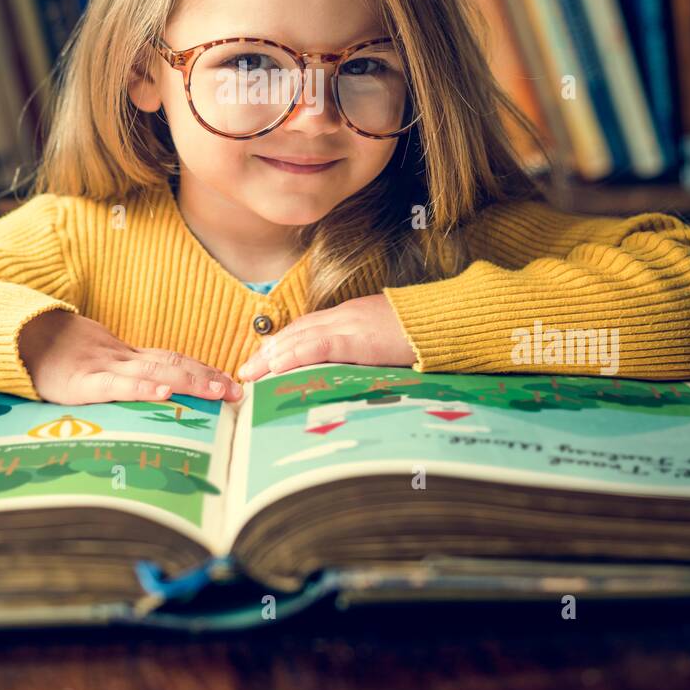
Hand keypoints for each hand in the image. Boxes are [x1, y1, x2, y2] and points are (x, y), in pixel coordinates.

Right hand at [19, 309, 243, 404]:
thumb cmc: (56, 357)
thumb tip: (152, 393)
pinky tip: (161, 394)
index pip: (174, 360)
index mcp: (126, 357)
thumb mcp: (94, 365)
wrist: (19, 339)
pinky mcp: (82, 383)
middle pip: (173, 365)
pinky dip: (141, 388)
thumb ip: (120, 377)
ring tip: (216, 392)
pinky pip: (116, 385)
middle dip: (208, 378)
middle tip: (238, 392)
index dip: (204, 369)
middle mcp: (122, 360)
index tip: (234, 382)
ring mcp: (104, 369)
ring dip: (188, 382)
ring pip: (154, 373)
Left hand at [238, 293, 415, 379]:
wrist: (444, 320)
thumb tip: (354, 369)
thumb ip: (367, 349)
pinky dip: (295, 356)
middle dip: (269, 351)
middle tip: (246, 370)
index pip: (307, 328)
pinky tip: (278, 367)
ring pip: (301, 338)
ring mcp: (349, 325)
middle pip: (297, 332)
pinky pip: (319, 347)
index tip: (264, 358)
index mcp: (350, 316)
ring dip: (272, 357)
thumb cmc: (422, 333)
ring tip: (252, 372)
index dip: (283, 343)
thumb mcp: (388, 339)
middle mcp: (344, 316)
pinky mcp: (358, 339)